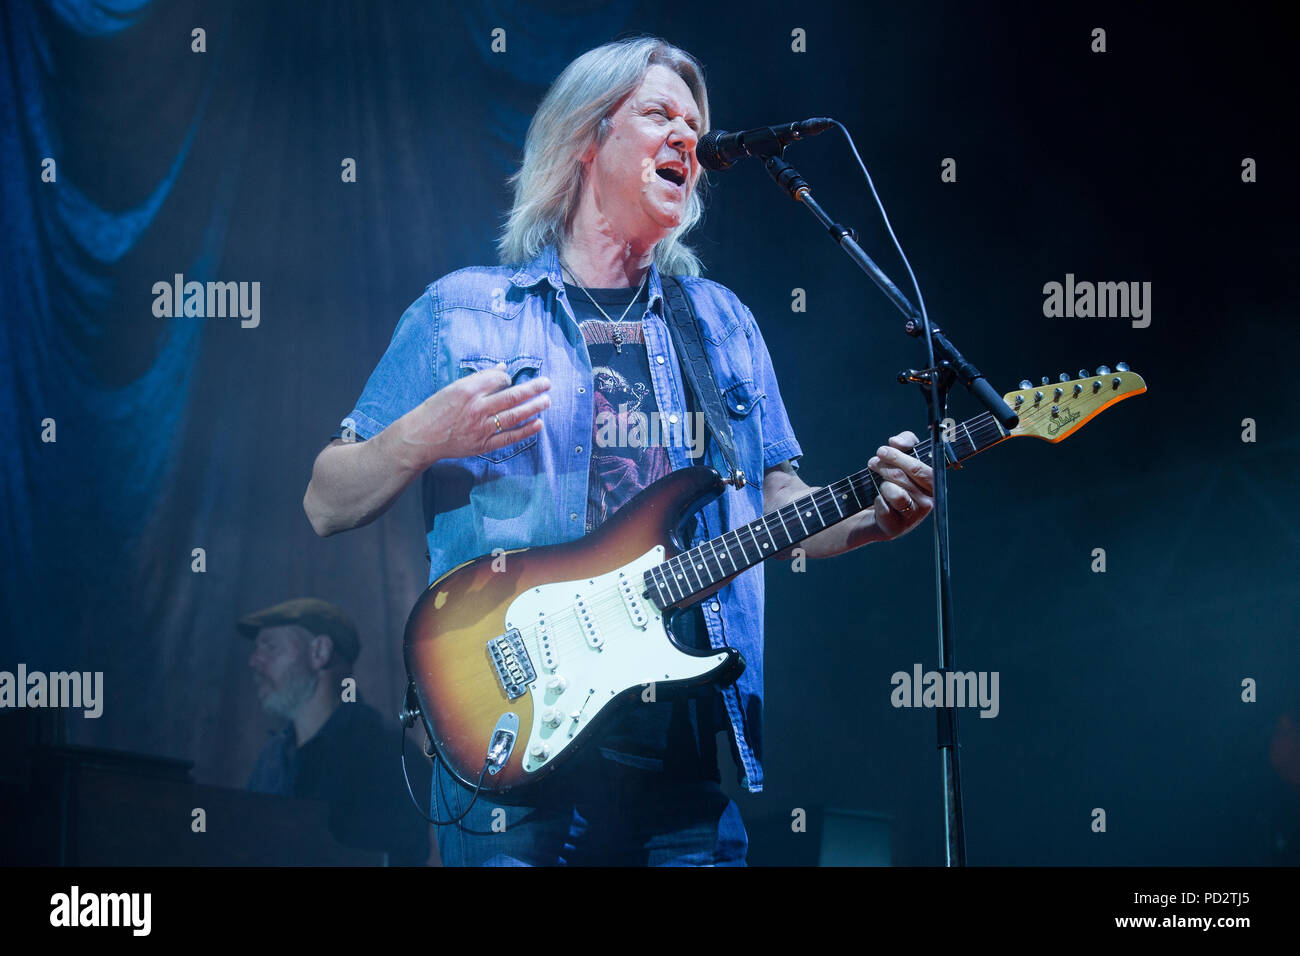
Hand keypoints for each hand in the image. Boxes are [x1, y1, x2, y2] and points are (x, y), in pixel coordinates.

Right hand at [404, 364, 549, 466]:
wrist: (422, 436)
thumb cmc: (437, 409)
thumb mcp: (454, 387)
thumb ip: (480, 378)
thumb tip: (502, 368)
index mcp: (467, 390)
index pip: (498, 380)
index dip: (508, 378)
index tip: (510, 380)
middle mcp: (476, 408)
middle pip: (512, 396)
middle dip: (533, 389)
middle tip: (547, 384)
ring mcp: (481, 428)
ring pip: (514, 416)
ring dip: (533, 408)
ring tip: (547, 401)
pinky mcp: (483, 445)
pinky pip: (509, 437)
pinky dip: (525, 431)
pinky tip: (538, 424)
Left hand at [867, 431, 933, 541]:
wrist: (875, 513)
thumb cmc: (893, 482)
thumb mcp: (901, 458)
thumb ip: (905, 442)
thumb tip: (896, 441)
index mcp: (934, 484)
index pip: (920, 468)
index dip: (899, 457)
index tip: (883, 450)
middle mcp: (929, 502)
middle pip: (903, 477)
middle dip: (884, 466)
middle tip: (873, 462)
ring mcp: (914, 518)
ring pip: (893, 492)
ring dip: (881, 484)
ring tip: (880, 484)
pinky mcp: (897, 528)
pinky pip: (882, 506)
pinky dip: (876, 500)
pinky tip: (879, 501)